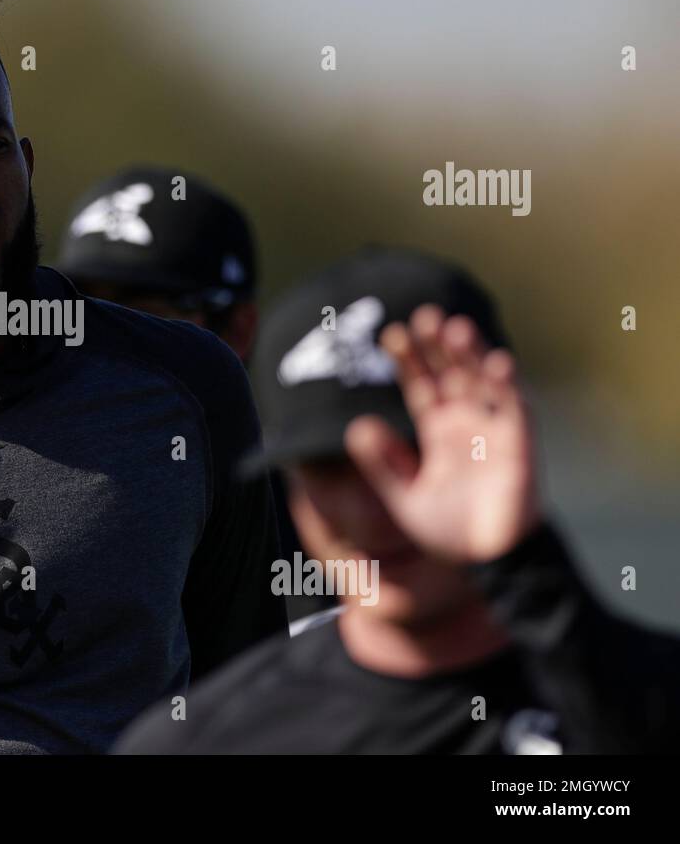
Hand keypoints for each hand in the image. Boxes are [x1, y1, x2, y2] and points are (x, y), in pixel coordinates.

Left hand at [344, 304, 540, 562]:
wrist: (487, 562)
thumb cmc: (446, 528)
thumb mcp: (403, 496)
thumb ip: (382, 464)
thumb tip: (355, 427)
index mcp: (437, 428)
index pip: (420, 384)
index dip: (408, 360)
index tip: (391, 333)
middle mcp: (466, 421)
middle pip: (451, 373)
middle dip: (439, 346)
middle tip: (425, 315)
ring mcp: (494, 430)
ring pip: (483, 382)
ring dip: (472, 356)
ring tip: (457, 328)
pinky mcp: (521, 448)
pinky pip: (516, 411)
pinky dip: (508, 387)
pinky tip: (497, 363)